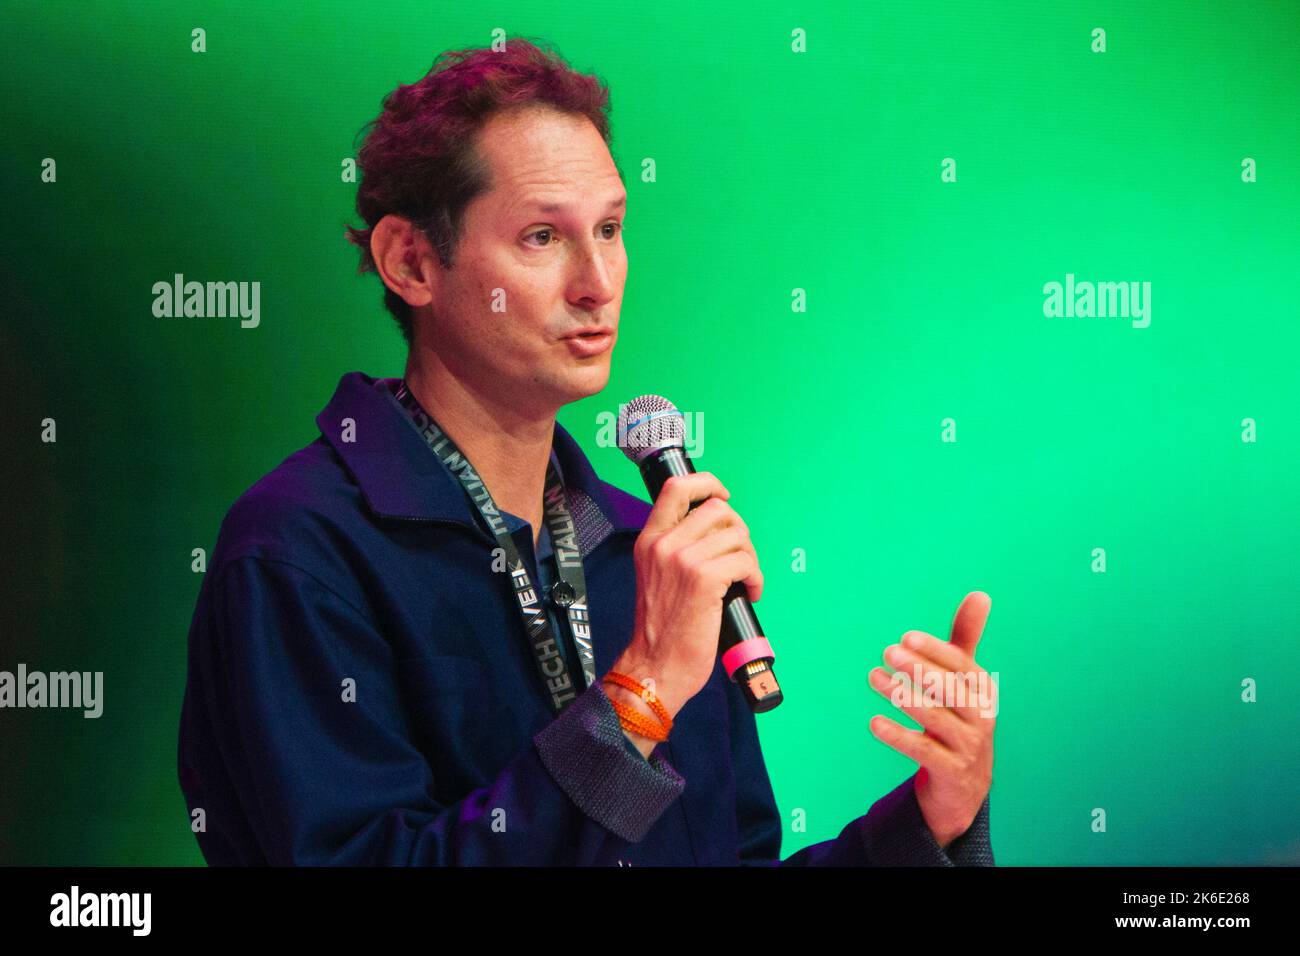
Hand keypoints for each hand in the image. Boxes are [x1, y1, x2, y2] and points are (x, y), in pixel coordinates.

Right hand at [609, 472, 763, 732]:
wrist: (655, 664)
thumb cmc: (662, 628)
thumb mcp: (657, 576)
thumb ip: (677, 549)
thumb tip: (717, 531)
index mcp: (650, 540)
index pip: (676, 487)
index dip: (707, 483)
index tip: (723, 497)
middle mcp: (664, 544)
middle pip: (718, 509)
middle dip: (739, 531)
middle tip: (740, 558)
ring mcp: (683, 560)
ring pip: (737, 535)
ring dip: (750, 557)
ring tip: (744, 580)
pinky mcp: (705, 579)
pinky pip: (746, 561)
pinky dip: (756, 578)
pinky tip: (749, 593)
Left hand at [867, 591, 995, 848]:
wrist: (965, 786)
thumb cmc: (959, 719)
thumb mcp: (962, 681)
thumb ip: (964, 640)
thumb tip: (980, 593)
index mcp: (983, 690)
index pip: (961, 665)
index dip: (935, 650)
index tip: (906, 637)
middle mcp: (981, 716)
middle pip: (950, 689)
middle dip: (919, 669)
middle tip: (887, 652)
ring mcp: (968, 746)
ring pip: (935, 717)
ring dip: (901, 696)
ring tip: (873, 677)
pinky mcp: (951, 771)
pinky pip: (923, 750)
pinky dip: (898, 735)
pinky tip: (874, 723)